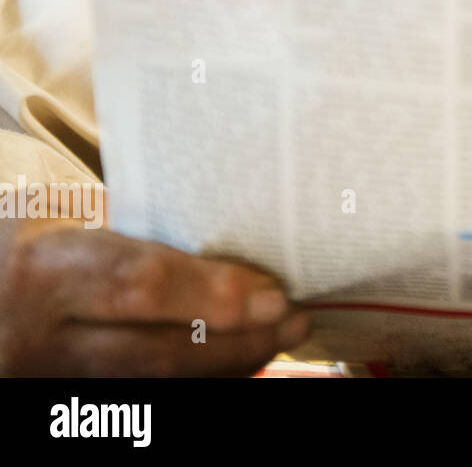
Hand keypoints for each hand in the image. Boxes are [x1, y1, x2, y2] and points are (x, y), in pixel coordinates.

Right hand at [0, 208, 310, 375]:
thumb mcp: (65, 220)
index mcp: (45, 270)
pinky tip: (245, 360)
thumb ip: (138, 237)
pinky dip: (203, 378)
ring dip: (228, 364)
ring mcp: (54, 377)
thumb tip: (236, 247)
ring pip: (154, 383)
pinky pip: (146, 397)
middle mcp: (45, 335)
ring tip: (282, 339)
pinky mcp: (70, 398)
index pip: (138, 285)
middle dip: (236, 341)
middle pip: (154, 351)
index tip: (273, 293)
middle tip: (295, 320)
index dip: (211, 293)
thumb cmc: (29, 245)